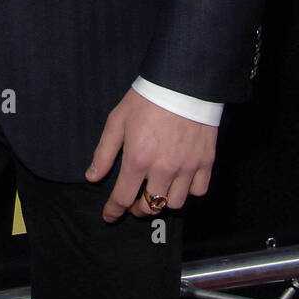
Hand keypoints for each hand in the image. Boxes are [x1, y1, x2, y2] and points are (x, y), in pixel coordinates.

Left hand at [86, 87, 216, 221]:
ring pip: (175, 204)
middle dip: (138, 208)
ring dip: (163, 201)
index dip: (113, 211)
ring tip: (156, 190)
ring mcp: (187, 167)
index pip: (123, 198)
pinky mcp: (206, 162)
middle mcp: (163, 169)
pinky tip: (179, 180)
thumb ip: (104, 153)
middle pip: (150, 206)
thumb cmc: (146, 100)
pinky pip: (198, 191)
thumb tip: (92, 177)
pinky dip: (188, 191)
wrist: (181, 83)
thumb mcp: (117, 122)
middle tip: (133, 201)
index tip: (109, 215)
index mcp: (138, 159)